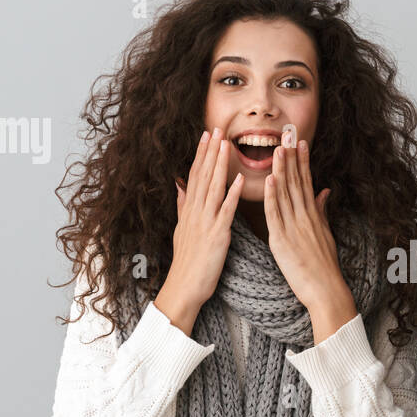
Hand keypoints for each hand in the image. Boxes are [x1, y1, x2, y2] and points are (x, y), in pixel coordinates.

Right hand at [161, 127, 245, 310]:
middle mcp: (195, 212)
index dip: (201, 154)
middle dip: (210, 152)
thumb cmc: (187, 262)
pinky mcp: (217, 235)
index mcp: (189, 210)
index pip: (194, 176)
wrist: (184, 288)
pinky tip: (239, 179)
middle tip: (217, 128)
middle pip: (202, 176)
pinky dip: (232, 194)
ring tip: (227, 144)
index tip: (207, 135)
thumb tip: (177, 186)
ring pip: (213, 188)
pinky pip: (225, 211)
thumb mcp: (180, 230)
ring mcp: (205, 222)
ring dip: (220, 165)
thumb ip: (181, 206)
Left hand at [264, 139, 357, 340]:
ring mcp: (294, 228)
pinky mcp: (283, 240)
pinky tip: (270, 180)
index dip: (303, 161)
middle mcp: (305, 218)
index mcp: (313, 216)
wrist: (327, 290)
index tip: (300, 142)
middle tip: (287, 134)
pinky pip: (276, 214)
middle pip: (297, 182)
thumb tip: (324, 193)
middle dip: (292, 157)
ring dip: (281, 170)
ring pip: (286, 194)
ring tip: (277, 148)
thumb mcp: (326, 234)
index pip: (306, 182)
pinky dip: (272, 196)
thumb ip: (322, 211)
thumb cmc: (325, 267)